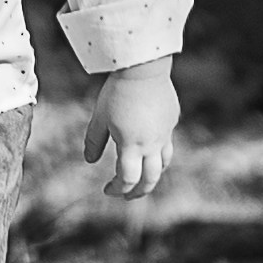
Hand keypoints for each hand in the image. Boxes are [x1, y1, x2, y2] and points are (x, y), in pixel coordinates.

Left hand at [86, 61, 180, 200]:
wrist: (143, 67)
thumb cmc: (117, 91)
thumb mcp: (100, 117)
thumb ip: (94, 141)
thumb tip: (90, 160)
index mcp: (132, 145)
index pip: (127, 179)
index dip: (117, 189)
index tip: (107, 190)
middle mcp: (152, 144)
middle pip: (150, 179)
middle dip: (138, 192)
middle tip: (127, 196)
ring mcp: (165, 133)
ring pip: (163, 164)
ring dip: (152, 176)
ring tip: (141, 178)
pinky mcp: (171, 120)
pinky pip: (167, 143)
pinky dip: (159, 154)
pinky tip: (149, 149)